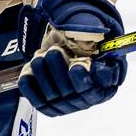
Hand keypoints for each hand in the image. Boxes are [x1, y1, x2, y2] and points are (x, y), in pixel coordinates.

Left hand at [18, 0, 127, 116]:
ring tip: (40, 56)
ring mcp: (68, 104)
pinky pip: (37, 100)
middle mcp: (89, 97)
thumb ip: (90, 30)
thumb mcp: (90, 32)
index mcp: (108, 81)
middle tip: (53, 51)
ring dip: (43, 73)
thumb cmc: (80, 42)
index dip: (91, 77)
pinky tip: (28, 72)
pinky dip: (30, 86)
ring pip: (54, 95)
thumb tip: (85, 29)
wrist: (64, 49)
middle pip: (75, 90)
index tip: (78, 65)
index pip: (104, 83)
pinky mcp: (49, 106)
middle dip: (61, 70)